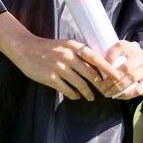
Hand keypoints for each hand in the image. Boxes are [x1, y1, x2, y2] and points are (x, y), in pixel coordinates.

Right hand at [0, 13, 122, 100]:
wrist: (26, 49)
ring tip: (91, 97)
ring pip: (80, 84)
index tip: (117, 77)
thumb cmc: (48, 47)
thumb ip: (80, 53)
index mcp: (74, 46)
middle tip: (107, 91)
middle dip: (100, 85)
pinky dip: (74, 95)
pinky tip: (76, 96)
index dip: (108, 69)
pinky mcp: (50, 78)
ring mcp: (59, 68)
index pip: (96, 58)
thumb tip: (98, 65)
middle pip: (90, 74)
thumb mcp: (66, 45)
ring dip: (88, 92)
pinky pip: (67, 90)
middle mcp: (68, 56)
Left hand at [99, 41, 142, 98]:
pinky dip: (127, 94)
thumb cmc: (124, 66)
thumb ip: (106, 59)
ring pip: (132, 77)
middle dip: (112, 79)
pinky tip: (119, 96)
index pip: (121, 45)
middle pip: (127, 66)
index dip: (110, 55)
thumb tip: (88, 61)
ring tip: (108, 93)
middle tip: (102, 87)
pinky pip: (139, 89)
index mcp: (133, 47)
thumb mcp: (117, 59)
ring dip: (118, 87)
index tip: (100, 65)